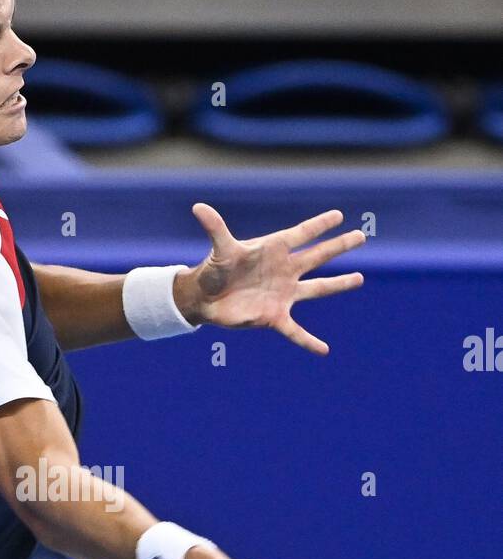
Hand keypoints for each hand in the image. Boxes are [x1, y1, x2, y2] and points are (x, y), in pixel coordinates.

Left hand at [172, 203, 364, 354]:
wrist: (206, 298)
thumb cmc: (214, 269)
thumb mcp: (219, 249)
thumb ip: (215, 228)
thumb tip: (198, 207)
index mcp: (273, 250)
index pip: (301, 234)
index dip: (319, 225)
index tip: (338, 216)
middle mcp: (283, 270)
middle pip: (317, 256)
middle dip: (338, 247)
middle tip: (361, 236)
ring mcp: (282, 293)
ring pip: (316, 289)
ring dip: (338, 285)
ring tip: (359, 279)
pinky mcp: (274, 316)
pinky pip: (295, 331)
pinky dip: (308, 342)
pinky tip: (324, 350)